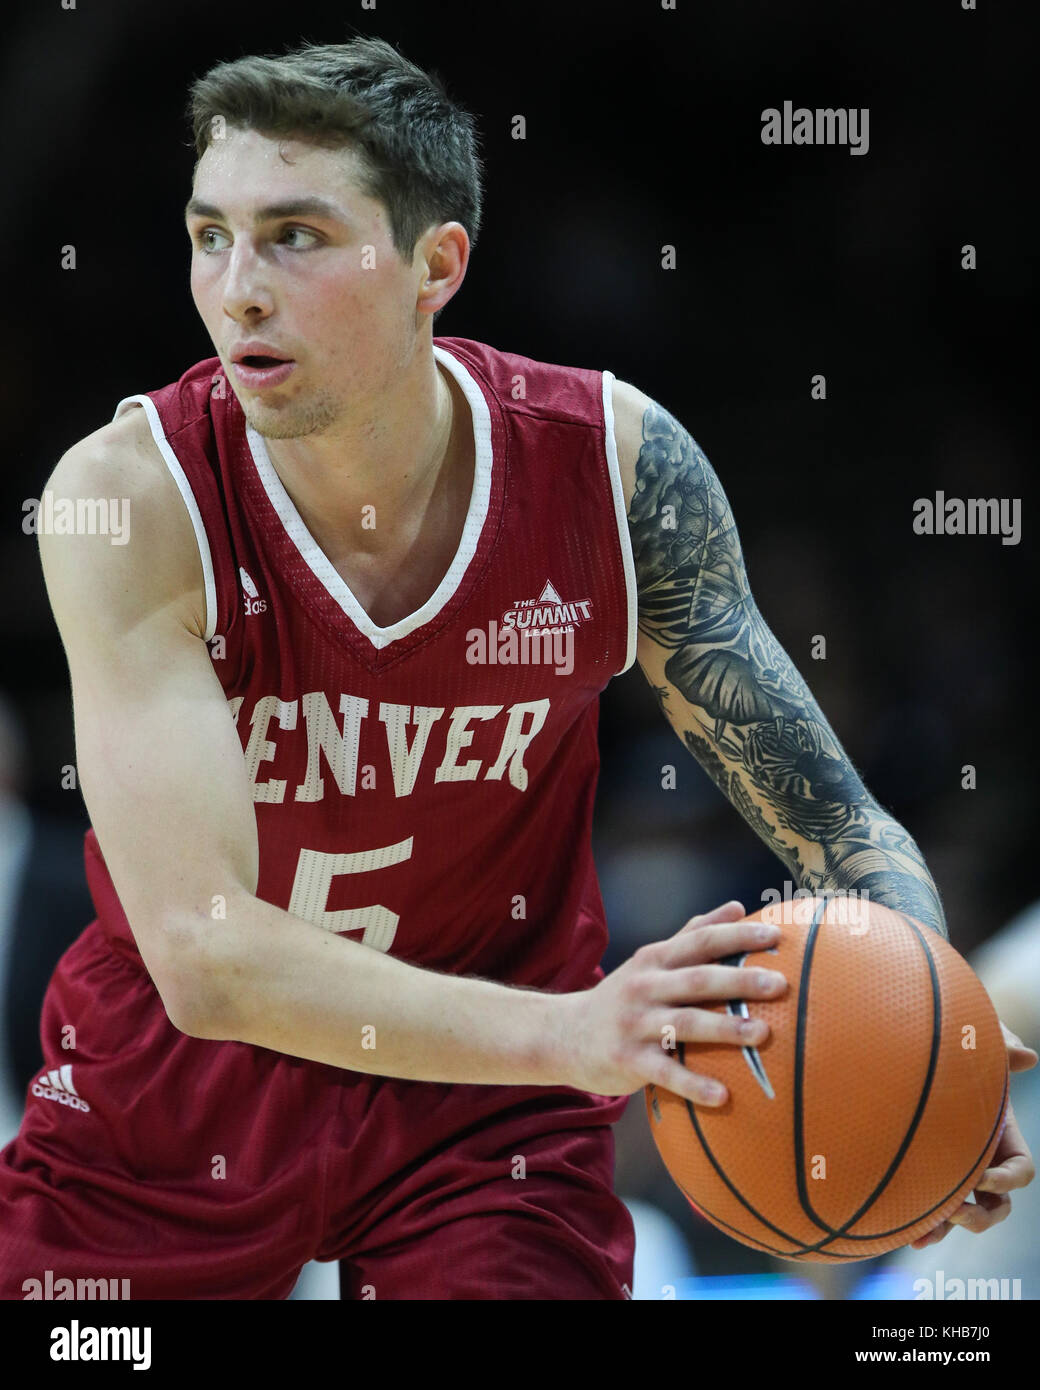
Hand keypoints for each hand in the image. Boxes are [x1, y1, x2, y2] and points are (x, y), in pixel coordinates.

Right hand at [559, 900, 786, 1101]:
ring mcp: (636, 1024)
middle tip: (780, 984)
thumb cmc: (623, 996)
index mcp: (655, 960)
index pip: (700, 941)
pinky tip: (723, 1096)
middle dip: (740, 981)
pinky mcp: (628, 1060)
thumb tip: (738, 907)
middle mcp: (645, 987)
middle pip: (698, 980)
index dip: (737, 936)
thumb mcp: (651, 960)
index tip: (775, 935)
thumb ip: (692, 934)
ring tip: (763, 1034)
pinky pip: (665, 1073)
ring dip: (725, 1029)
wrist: (563, 1033)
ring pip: (685, 1024)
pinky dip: (694, 1084)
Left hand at [909, 1021, 1036, 1249]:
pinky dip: (921, 1224)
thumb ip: (1000, 1047)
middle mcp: (978, 1155)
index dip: (1008, 1179)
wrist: (910, 1038)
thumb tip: (1026, 1057)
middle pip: (997, 1203)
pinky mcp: (919, 1167)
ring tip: (928, 1233)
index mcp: (1000, 1134)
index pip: (1020, 1170)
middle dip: (983, 1215)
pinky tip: (905, 1233)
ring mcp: (949, 1164)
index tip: (982, 1176)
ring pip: (962, 1212)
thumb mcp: (980, 1037)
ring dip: (950, 1227)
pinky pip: (926, 1205)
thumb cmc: (954, 1035)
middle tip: (958, 1211)